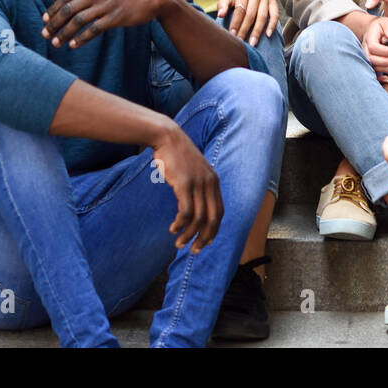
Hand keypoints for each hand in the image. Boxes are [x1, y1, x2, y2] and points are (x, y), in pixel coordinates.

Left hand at [41, 0, 170, 48]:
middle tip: (45, 34)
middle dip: (54, 23)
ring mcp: (108, 4)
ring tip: (56, 43)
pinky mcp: (117, 17)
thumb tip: (75, 2)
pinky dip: (82, 38)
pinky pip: (94, 29)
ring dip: (64, 33)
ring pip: (78, 20)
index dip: (53, 9)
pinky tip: (74, 45)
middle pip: (69, 9)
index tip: (44, 20)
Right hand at [151, 125, 221, 253]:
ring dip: (189, 235)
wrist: (167, 137)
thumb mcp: (193, 170)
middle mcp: (210, 183)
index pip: (219, 211)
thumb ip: (197, 185)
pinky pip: (186, 211)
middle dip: (204, 237)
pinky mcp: (184, 184)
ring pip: (199, 218)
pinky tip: (173, 229)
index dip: (214, 229)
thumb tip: (194, 203)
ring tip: (179, 244)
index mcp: (214, 181)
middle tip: (194, 250)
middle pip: (213, 218)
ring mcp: (198, 183)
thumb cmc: (176, 155)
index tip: (206, 242)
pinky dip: (181, 224)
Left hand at [217, 0, 278, 46]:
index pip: (240, 9)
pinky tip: (268, 35)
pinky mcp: (273, 1)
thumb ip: (223, 5)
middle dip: (245, 30)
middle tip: (241, 42)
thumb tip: (220, 15)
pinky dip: (272, 25)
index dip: (236, 23)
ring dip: (257, 31)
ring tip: (253, 43)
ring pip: (262, 16)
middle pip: (251, 14)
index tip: (232, 35)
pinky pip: (275, 14)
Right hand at [361, 14, 387, 84]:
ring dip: (385, 69)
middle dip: (386, 62)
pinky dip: (378, 78)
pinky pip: (371, 72)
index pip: (374, 47)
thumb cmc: (381, 26)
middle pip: (371, 58)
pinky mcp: (368, 63)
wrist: (372, 31)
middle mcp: (364, 49)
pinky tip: (387, 79)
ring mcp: (365, 57)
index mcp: (369, 38)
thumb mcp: (386, 22)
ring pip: (372, 66)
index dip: (385, 51)